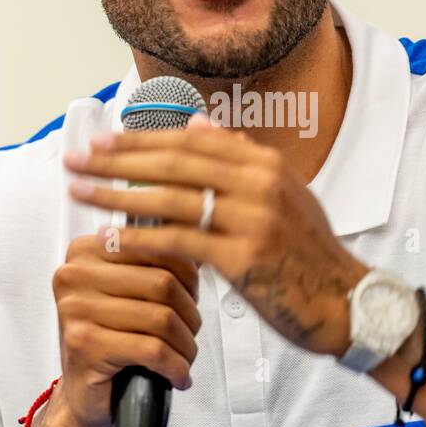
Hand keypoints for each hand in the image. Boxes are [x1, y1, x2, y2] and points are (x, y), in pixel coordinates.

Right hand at [49, 231, 202, 426]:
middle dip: (190, 313)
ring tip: (186, 356)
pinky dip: (176, 367)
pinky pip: (153, 351)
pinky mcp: (85, 346)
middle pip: (163, 283)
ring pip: (162, 319)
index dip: (188, 275)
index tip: (191, 297)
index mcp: (85, 251)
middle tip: (191, 332)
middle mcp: (75, 276)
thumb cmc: (111, 338)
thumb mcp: (128, 291)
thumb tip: (197, 245)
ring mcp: (76, 311)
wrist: (84, 394)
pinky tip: (178, 375)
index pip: (156, 247)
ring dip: (186, 344)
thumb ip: (153, 263)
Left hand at [63, 115, 367, 357]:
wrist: (346, 304)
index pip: (191, 140)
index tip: (104, 140)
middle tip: (78, 158)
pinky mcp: (244, 257)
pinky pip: (180, 242)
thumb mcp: (285, 195)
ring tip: (81, 192)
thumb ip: (240, 159)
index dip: (142, 137)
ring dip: (118, 194)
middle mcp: (259, 182)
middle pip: (173, 161)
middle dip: (119, 159)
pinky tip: (111, 239)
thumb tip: (198, 122)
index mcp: (265, 164)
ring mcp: (253, 218)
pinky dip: (141, 239)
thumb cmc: (310, 255)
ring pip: (170, 198)